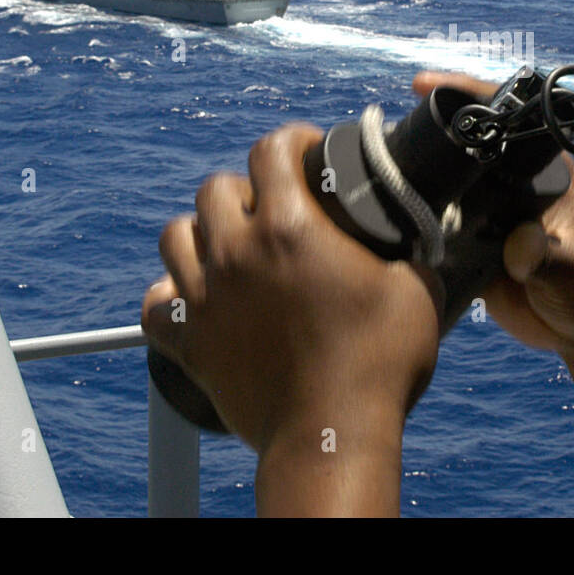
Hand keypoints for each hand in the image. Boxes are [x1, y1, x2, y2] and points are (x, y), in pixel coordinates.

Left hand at [141, 123, 442, 513]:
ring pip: (175, 236)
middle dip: (243, 188)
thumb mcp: (415, 292)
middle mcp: (237, 252)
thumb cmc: (377, 364)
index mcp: (290, 226)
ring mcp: (206, 297)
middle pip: (214, 187)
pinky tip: (196, 301)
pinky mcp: (190, 342)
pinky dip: (171, 299)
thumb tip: (417, 243)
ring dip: (201, 232)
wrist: (331, 434)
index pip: (270, 149)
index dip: (290, 140)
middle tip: (270, 206)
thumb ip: (411, 254)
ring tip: (229, 246)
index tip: (305, 151)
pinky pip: (156, 307)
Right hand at [413, 71, 573, 404]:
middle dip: (429, 136)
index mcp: (546, 171)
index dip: (467, 96)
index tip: (425, 85)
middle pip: (467, 146)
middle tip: (387, 134)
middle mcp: (515, 184)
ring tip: (377, 171)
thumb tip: (519, 247)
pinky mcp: (474, 245)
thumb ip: (549, 257)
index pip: (506, 118)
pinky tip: (386, 218)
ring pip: (448, 185)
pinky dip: (416, 221)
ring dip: (418, 179)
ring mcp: (492, 214)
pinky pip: (439, 226)